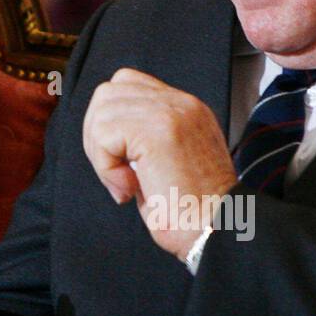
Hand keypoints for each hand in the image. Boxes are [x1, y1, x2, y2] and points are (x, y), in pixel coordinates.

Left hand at [82, 68, 237, 259]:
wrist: (218, 231)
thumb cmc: (191, 211)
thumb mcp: (167, 161)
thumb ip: (143, 137)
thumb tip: (103, 133)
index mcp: (185, 108)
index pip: (127, 84)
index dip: (111, 121)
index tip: (122, 161)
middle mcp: (182, 103)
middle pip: (108, 93)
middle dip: (98, 135)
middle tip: (116, 174)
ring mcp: (172, 112)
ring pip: (102, 113)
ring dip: (102, 154)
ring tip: (126, 184)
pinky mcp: (159, 131)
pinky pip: (104, 135)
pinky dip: (106, 166)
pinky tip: (129, 188)